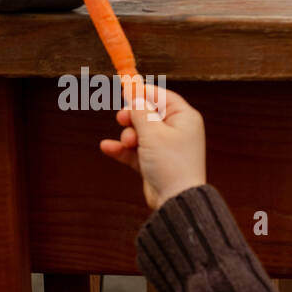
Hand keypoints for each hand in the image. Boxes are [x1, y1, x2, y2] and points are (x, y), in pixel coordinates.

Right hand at [100, 82, 205, 209]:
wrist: (175, 200)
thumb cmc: (170, 163)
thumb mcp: (153, 132)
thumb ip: (141, 111)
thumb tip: (135, 96)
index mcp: (184, 118)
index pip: (162, 96)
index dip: (143, 93)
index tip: (125, 90)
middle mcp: (176, 130)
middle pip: (148, 114)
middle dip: (132, 118)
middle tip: (122, 119)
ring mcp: (165, 147)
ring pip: (139, 133)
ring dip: (127, 136)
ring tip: (127, 144)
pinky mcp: (154, 163)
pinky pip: (135, 151)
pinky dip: (123, 149)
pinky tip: (107, 147)